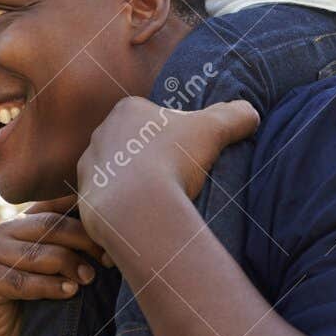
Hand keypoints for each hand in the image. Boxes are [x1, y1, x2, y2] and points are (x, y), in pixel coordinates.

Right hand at [0, 195, 110, 335]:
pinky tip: (69, 292)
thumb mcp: (57, 271)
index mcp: (25, 221)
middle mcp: (5, 230)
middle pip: (51, 225)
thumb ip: (74, 248)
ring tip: (89, 279)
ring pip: (38, 252)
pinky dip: (50, 286)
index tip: (115, 231)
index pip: (57, 204)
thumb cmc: (37, 303)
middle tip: (108, 260)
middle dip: (84, 240)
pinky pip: (22, 280)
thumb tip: (115, 236)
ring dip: (70, 265)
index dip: (87, 213)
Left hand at [74, 97, 259, 250]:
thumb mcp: (213, 130)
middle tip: (176, 181)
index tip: (188, 156)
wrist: (136, 207)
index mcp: (126, 111)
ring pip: (118, 176)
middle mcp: (101, 135)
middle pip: (134, 147)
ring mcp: (89, 168)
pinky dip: (123, 215)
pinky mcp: (85, 198)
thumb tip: (250, 113)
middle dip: (152, 162)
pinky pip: (108, 206)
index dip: (174, 137)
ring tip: (160, 206)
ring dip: (135, 189)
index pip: (154, 119)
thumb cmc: (172, 160)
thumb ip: (233, 116)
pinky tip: (142, 225)